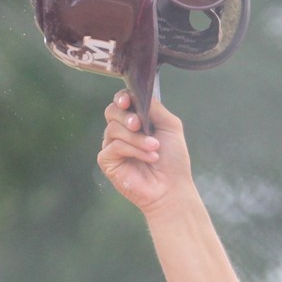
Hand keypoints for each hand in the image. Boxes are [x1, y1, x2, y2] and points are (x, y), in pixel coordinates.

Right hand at [97, 92, 196, 216]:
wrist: (171, 187)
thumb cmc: (173, 159)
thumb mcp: (170, 125)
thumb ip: (154, 107)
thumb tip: (137, 94)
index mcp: (135, 121)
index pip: (120, 102)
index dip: (122, 98)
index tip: (128, 101)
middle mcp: (121, 132)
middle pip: (111, 111)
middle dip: (126, 116)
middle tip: (140, 125)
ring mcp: (112, 146)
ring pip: (113, 129)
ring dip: (137, 138)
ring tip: (154, 149)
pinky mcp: (107, 161)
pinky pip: (114, 146)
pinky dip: (133, 150)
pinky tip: (149, 158)